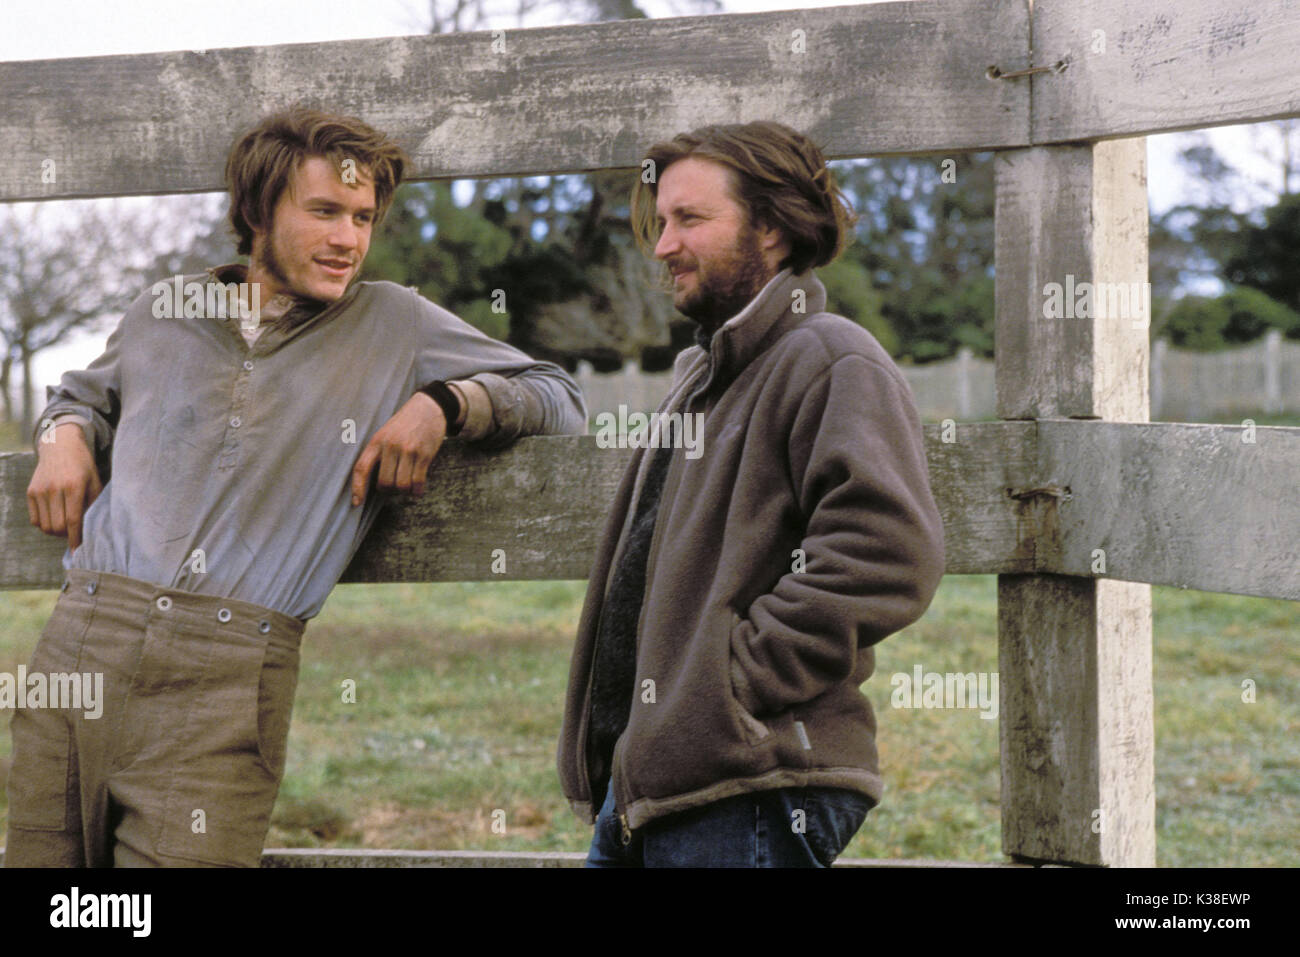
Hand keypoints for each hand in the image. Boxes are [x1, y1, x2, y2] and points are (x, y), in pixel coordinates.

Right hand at [26, 422, 101, 552]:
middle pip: (57, 526)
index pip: (73, 520)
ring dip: (56, 532)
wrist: (61, 446)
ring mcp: (40, 490)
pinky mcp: (30, 492)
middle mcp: (54, 488)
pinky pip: (35, 519)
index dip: (76, 538)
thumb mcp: (95, 482)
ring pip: (45, 526)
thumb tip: (95, 530)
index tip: (79, 551)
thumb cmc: (83, 466)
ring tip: (66, 525)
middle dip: (67, 536)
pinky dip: (45, 525)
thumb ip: (95, 504)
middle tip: (74, 533)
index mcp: (74, 486)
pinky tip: (55, 518)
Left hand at [350, 393, 446, 506]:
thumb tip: (372, 480)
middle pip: (385, 483)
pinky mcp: (424, 454)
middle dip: (389, 490)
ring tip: (407, 485)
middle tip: (394, 486)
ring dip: (405, 491)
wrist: (428, 407)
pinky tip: (418, 489)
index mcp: (377, 441)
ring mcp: (409, 450)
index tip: (357, 503)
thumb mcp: (385, 433)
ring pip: (402, 485)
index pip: (362, 468)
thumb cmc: (405, 423)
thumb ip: (378, 453)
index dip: (358, 488)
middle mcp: (391, 446)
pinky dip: (417, 490)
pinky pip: (418, 482)